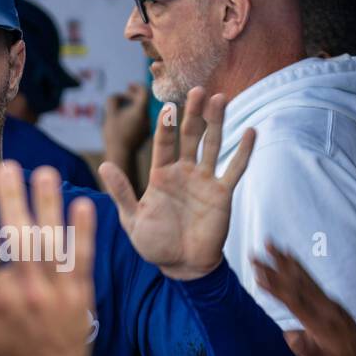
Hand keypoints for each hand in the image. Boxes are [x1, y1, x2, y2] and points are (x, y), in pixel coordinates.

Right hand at [0, 161, 96, 355]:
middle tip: (5, 167)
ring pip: (52, 243)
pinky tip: (83, 203)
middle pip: (18, 239)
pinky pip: (83, 259)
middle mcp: (26, 294)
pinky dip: (84, 232)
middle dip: (12, 200)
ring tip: (44, 172)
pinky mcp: (81, 295)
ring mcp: (56, 293)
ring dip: (48, 206)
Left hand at [99, 87, 253, 280]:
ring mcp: (204, 180)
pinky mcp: (222, 193)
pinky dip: (243, 151)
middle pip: (190, 136)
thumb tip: (104, 165)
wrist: (182, 265)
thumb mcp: (132, 219)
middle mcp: (183, 172)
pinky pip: (234, 169)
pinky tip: (251, 131)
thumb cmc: (154, 244)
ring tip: (221, 98)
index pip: (163, 144)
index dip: (166, 125)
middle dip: (194, 114)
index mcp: (160, 175)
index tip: (168, 106)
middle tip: (198, 90)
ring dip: (217, 122)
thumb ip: (122, 192)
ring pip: (212, 145)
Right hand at [101, 83, 150, 154]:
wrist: (120, 156)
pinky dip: (134, 116)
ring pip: (142, 112)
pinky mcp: (144, 136)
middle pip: (143, 102)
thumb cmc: (115, 134)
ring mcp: (147, 128)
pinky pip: (141, 121)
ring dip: (133, 107)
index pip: (144, 92)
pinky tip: (123, 120)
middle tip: (124, 94)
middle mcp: (148, 118)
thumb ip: (113, 101)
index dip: (136, 86)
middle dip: (133, 96)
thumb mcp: (110, 114)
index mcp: (141, 110)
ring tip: (121, 108)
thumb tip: (116, 96)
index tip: (128, 85)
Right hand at [250, 241, 355, 355]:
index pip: (295, 302)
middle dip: (276, 268)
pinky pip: (311, 280)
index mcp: (321, 325)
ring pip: (305, 278)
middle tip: (257, 255)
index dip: (276, 289)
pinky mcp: (330, 301)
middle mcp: (326, 308)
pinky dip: (299, 267)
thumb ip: (308, 351)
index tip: (259, 276)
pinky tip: (291, 259)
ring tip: (272, 245)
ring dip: (287, 261)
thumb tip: (291, 336)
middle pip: (298, 284)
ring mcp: (330, 303)